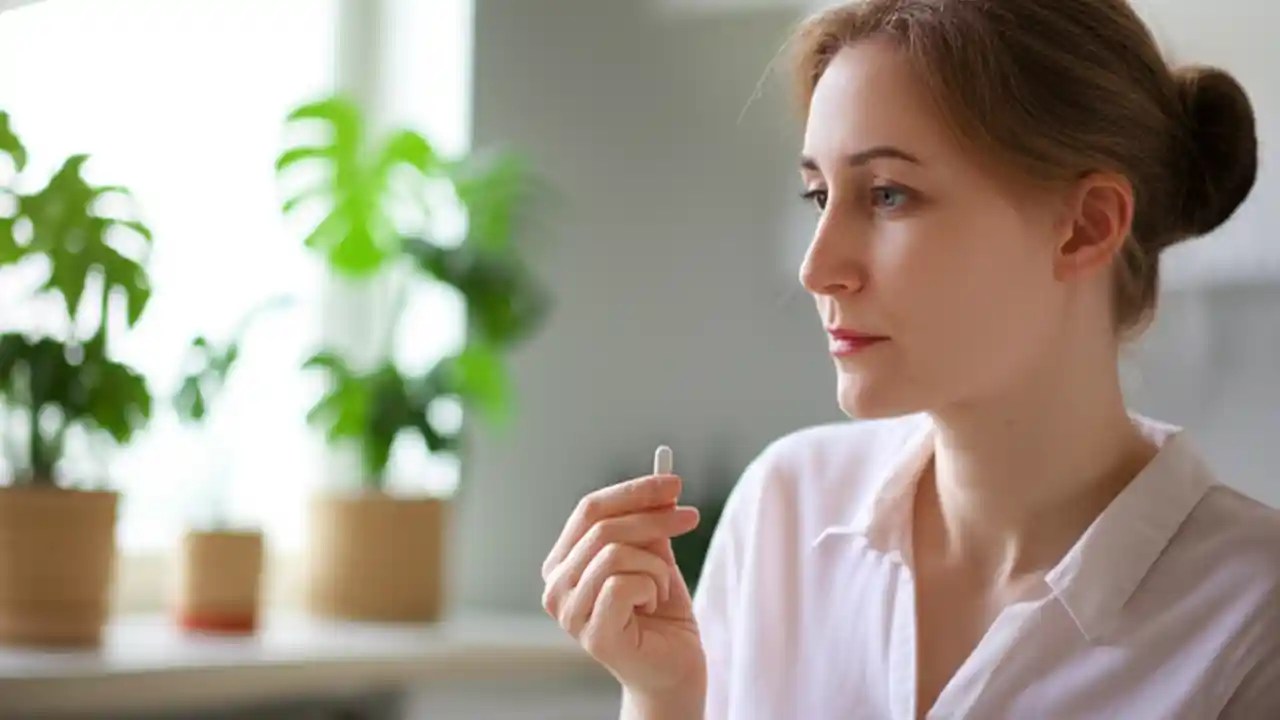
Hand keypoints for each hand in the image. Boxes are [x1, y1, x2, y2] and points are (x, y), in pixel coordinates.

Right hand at [541, 473, 707, 698]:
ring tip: (661, 588)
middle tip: (690, 516)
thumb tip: (662, 482)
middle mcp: (555, 586)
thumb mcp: (654, 556)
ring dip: (655, 566)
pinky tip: (652, 606)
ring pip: (613, 553)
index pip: (589, 509)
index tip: (673, 482)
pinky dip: (651, 587)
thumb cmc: (661, 614)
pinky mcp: (591, 634)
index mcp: (563, 562)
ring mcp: (568, 613)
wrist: (675, 668)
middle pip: (601, 526)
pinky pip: (623, 584)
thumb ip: (649, 524)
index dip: (632, 491)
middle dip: (653, 516)